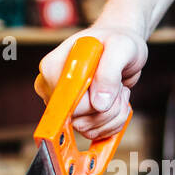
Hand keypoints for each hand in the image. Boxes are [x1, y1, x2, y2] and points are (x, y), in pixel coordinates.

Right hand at [35, 24, 147, 138]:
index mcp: (53, 68)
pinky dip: (113, 123)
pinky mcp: (77, 116)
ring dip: (114, 115)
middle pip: (77, 120)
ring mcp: (64, 105)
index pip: (66, 102)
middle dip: (108, 108)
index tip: (112, 91)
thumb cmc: (118, 42)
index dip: (92, 103)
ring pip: (87, 129)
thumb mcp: (120, 47)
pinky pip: (94, 133)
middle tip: (120, 86)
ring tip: (120, 91)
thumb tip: (99, 104)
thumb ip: (109, 72)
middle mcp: (53, 89)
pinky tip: (118, 102)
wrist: (122, 49)